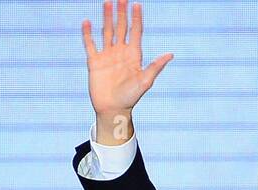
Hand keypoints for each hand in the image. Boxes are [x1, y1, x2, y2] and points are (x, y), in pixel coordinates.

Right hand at [82, 2, 172, 123]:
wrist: (113, 110)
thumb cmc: (131, 98)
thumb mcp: (145, 81)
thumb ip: (155, 66)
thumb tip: (170, 54)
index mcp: (133, 55)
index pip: (135, 31)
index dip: (136, 18)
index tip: (136, 4)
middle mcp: (120, 52)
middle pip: (122, 27)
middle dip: (122, 13)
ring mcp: (107, 56)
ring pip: (107, 31)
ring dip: (107, 17)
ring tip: (107, 3)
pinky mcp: (94, 62)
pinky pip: (90, 44)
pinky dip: (88, 34)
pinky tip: (87, 22)